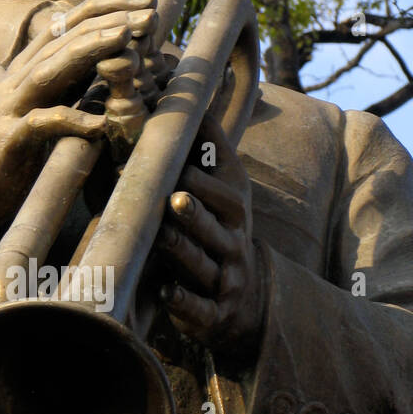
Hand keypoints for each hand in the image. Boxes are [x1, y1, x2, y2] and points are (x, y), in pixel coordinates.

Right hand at [0, 0, 157, 233]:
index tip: (143, 1)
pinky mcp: (5, 143)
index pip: (65, 28)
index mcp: (25, 75)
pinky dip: (70, 121)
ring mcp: (8, 110)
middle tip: (148, 10)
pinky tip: (101, 123)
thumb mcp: (33, 116)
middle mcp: (15, 84)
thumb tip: (102, 75)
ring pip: (50, 70)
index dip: (103, 9)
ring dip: (88, 50)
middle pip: (62, 39)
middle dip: (107, 20)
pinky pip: (40, 125)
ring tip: (125, 38)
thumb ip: (61, 93)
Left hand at [157, 113, 267, 371]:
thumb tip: (192, 99)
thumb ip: (210, 151)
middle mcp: (234, 241)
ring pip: (204, 262)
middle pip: (218, 224)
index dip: (204, 174)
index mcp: (234, 208)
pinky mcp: (214, 313)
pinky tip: (166, 292)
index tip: (178, 160)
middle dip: (197, 210)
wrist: (248, 300)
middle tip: (174, 196)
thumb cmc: (222, 231)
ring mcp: (225, 279)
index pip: (225, 188)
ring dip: (184, 248)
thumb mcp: (226, 190)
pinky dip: (184, 301)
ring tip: (164, 234)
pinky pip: (201, 308)